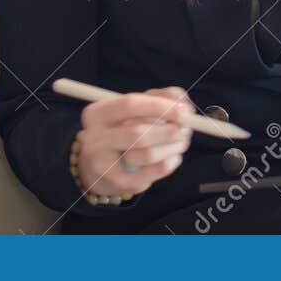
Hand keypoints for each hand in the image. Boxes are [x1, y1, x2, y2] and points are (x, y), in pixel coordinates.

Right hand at [75, 86, 193, 197]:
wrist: (103, 163)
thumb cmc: (126, 127)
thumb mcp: (139, 106)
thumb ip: (162, 97)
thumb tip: (184, 106)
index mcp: (98, 112)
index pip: (130, 105)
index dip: (160, 106)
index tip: (184, 110)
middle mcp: (94, 138)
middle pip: (137, 133)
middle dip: (168, 131)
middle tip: (186, 129)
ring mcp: (103, 163)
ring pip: (146, 155)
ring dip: (172, 147)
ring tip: (182, 141)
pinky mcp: (116, 183)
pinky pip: (150, 175)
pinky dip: (169, 164)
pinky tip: (174, 156)